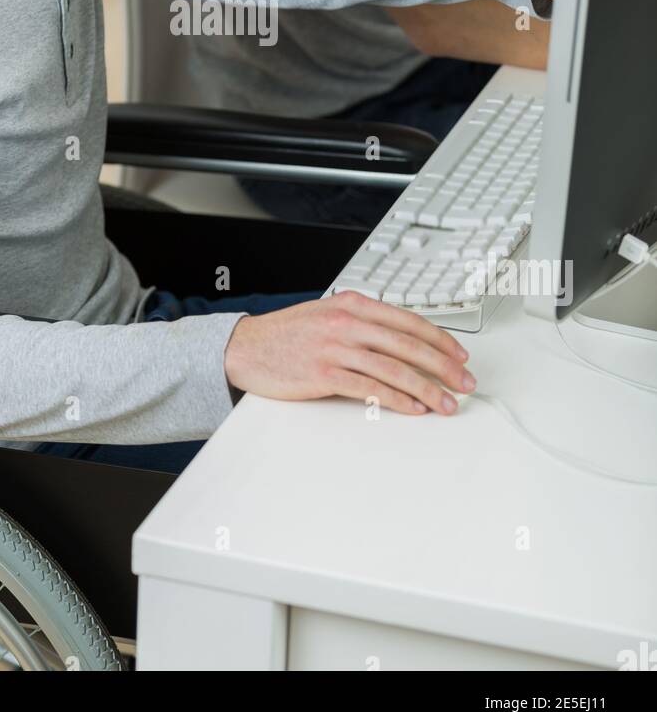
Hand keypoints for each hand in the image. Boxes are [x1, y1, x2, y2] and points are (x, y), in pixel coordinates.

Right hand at [223, 291, 475, 415]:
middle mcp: (348, 322)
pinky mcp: (325, 374)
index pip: (408, 321)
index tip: (460, 356)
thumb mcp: (328, 314)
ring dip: (427, 389)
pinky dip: (398, 400)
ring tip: (446, 404)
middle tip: (465, 383)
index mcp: (353, 303)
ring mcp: (336, 347)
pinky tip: (414, 408)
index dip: (440, 340)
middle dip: (444, 367)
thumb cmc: (289, 334)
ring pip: (395, 369)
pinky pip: (371, 388)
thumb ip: (363, 322)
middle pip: (409, 345)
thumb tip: (403, 341)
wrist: (247, 347)